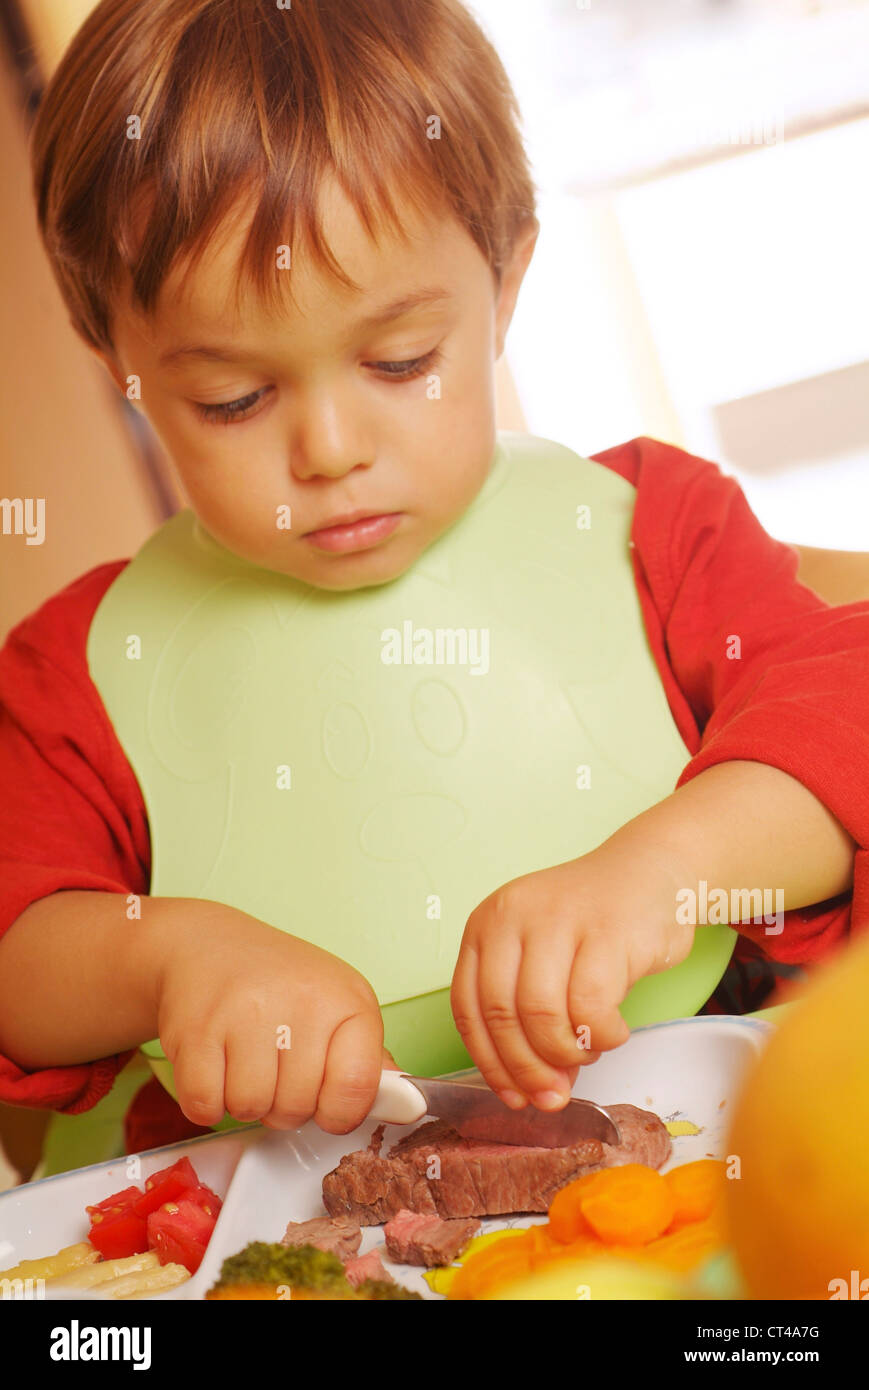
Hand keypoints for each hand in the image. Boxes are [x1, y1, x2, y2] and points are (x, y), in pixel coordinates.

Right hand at [154, 901, 384, 1133]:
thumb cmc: (278, 981)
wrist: (207, 944)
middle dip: (283, 1106)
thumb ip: (366, 1058)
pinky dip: (205, 1101)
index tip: (327, 1105)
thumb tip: (404, 1104)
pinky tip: (213, 1065)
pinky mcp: (196, 1028)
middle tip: (274, 1069)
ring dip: (243, 1102)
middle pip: (298, 1108)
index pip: (357, 1087)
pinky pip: (204, 1105)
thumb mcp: (335, 1004)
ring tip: (243, 1062)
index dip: (339, 1113)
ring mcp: (246, 1012)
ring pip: (250, 1108)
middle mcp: (302, 1001)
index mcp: (347, 999)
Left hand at [450, 841, 693, 1109]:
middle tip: (554, 1096)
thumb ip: (534, 1020)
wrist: (652, 871)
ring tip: (587, 1052)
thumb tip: (541, 1091)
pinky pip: (591, 1007)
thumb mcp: (546, 961)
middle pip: (503, 1016)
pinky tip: (613, 1032)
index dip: (489, 1063)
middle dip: (528, 1070)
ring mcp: (558, 918)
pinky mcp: (606, 930)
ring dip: (567, 1054)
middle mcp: (514, 916)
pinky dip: (602, 1037)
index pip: (468, 1008)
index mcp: (487, 924)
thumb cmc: (595, 925)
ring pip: (542, 1015)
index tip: (513, 1097)